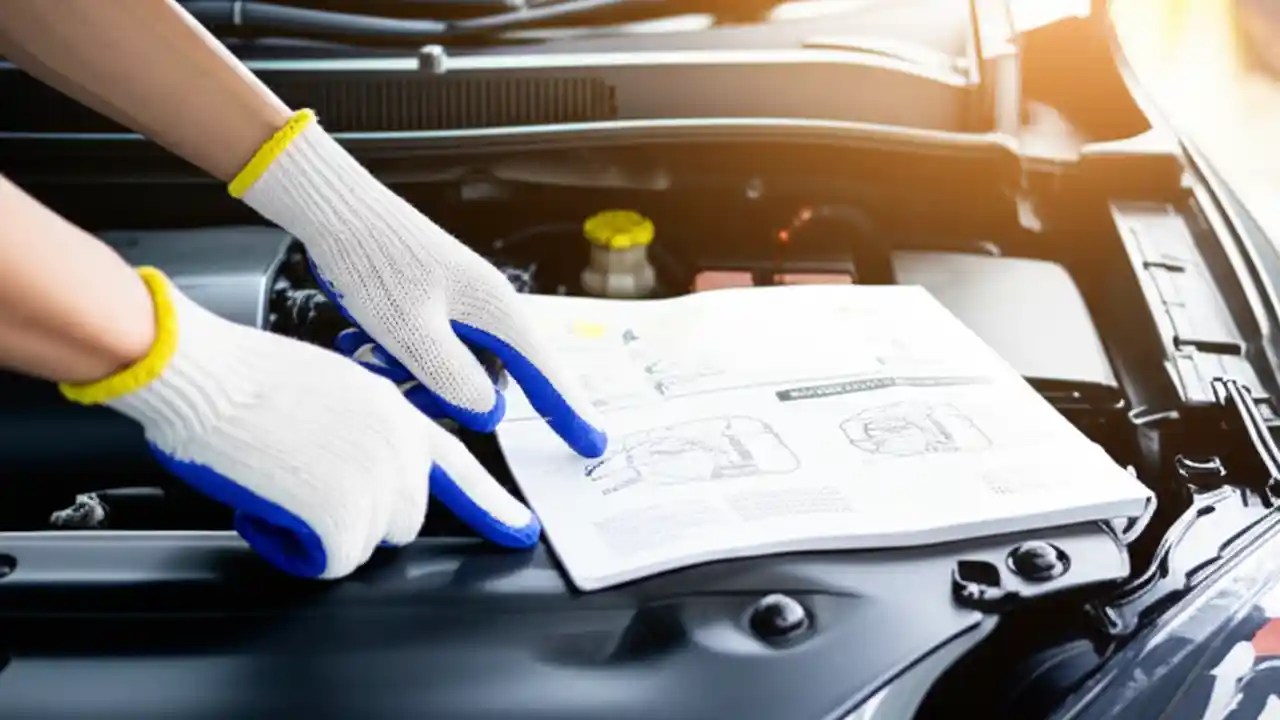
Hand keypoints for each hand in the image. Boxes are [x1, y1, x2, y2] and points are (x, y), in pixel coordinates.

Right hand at [60, 268, 539, 578]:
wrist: (205, 373)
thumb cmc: (244, 379)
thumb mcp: (332, 394)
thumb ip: (364, 434)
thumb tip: (358, 473)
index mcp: (397, 412)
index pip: (459, 465)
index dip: (491, 504)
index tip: (519, 530)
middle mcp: (399, 445)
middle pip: (403, 521)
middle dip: (357, 518)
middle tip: (302, 488)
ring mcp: (377, 480)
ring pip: (365, 544)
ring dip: (321, 531)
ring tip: (279, 486)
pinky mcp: (344, 514)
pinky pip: (329, 563)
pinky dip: (293, 549)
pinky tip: (267, 508)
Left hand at [230, 109, 606, 457]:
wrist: (334, 208)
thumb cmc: (373, 260)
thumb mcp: (411, 332)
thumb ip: (455, 381)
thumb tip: (489, 415)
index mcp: (495, 311)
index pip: (545, 373)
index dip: (568, 412)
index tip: (593, 445)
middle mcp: (484, 309)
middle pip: (485, 381)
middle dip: (441, 395)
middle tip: (394, 382)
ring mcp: (457, 306)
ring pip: (450, 369)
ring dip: (409, 374)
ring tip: (367, 352)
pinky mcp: (430, 305)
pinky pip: (426, 351)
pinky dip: (394, 355)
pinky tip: (361, 340)